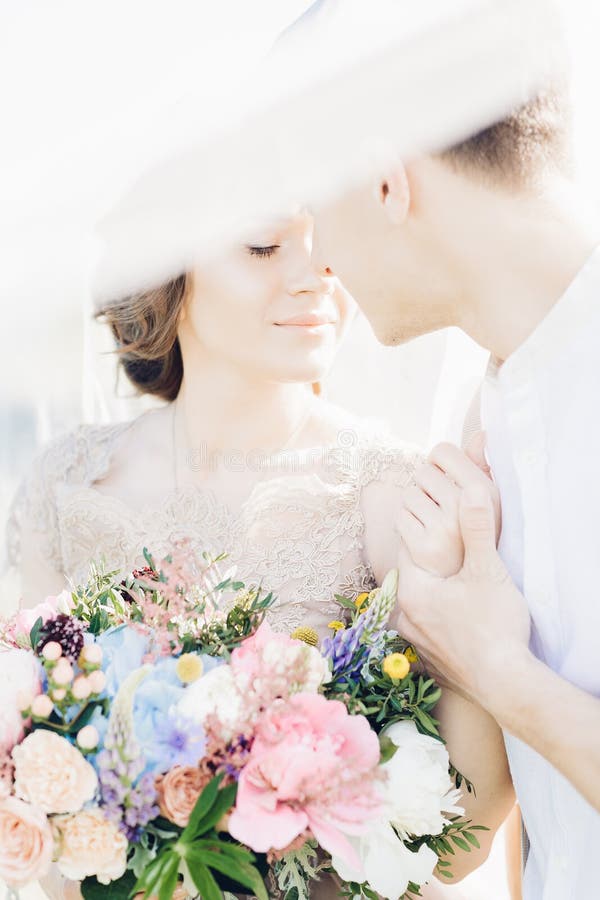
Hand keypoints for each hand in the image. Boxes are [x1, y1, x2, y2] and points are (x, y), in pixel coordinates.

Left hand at [395, 483, 530, 712]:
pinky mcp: (430, 662)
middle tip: (453, 559)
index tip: (440, 527)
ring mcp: (416, 643)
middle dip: (431, 566)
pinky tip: (460, 621)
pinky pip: (428, 632)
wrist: (505, 684)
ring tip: (457, 589)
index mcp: (412, 590)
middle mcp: (406, 617)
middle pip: (413, 578)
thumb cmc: (494, 625)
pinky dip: (439, 623)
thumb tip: (472, 490)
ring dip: (434, 596)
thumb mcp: (487, 570)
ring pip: (419, 607)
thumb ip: (477, 529)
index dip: (425, 535)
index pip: (408, 550)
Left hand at [396, 436, 499, 578]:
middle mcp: (467, 507)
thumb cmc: (482, 550)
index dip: (438, 464)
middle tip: (441, 515)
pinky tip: (422, 544)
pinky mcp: (425, 549)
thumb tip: (480, 434)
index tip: (444, 482)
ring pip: (409, 495)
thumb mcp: (490, 509)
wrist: (477, 603)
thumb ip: (481, 469)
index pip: (443, 450)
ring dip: (415, 511)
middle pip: (422, 472)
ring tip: (434, 531)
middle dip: (427, 490)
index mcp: (487, 492)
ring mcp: (445, 528)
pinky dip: (406, 529)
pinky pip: (400, 518)